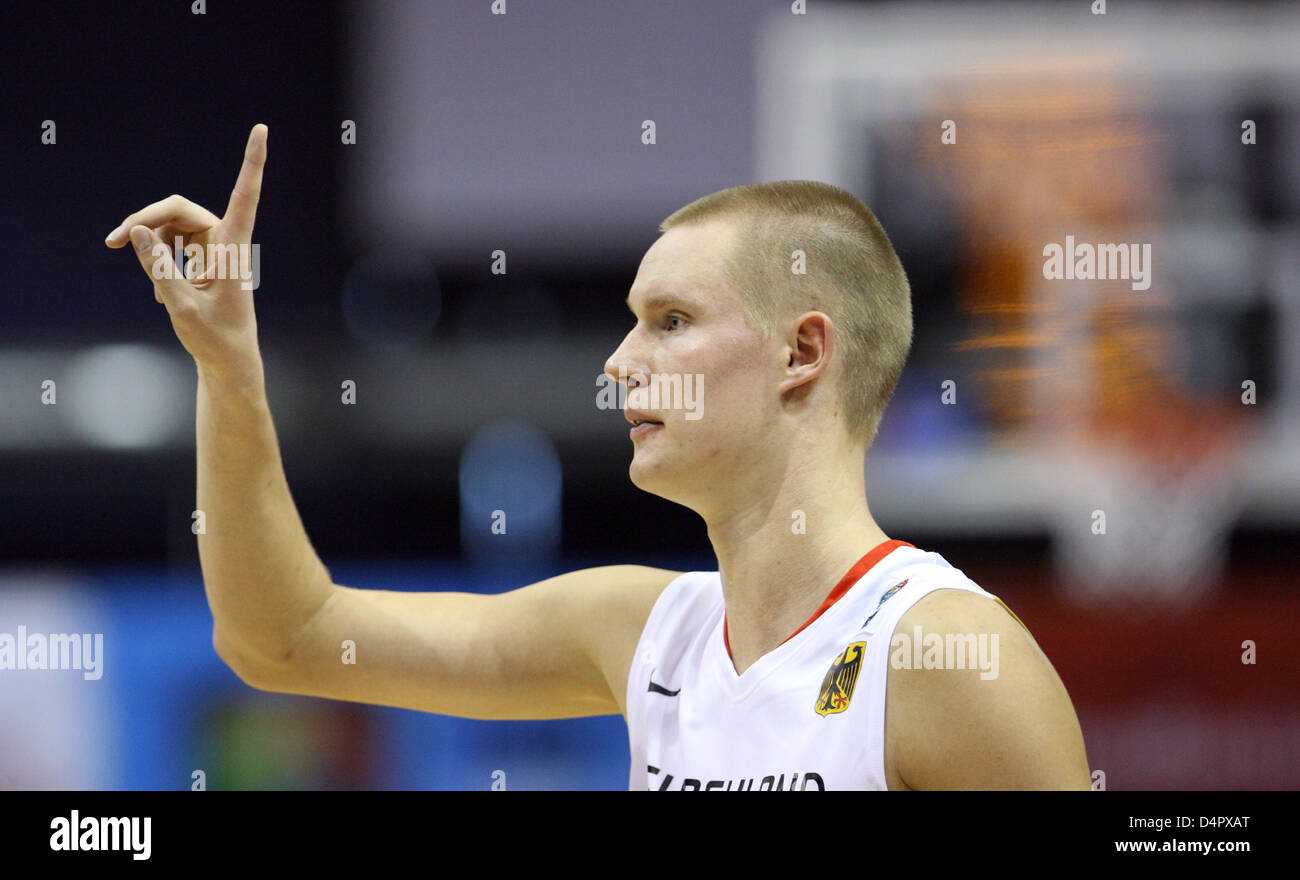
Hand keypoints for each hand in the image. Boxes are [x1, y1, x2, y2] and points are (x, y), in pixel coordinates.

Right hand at [106, 124, 267, 374]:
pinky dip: (158, 260)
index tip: (262, 129)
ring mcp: (216, 248)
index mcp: (234, 247)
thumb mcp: (181, 306)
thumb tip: (136, 229)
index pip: (245, 196)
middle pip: (179, 209)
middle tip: (111, 240)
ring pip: (172, 225)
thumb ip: (157, 268)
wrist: (228, 361)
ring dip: (148, 241)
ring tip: (139, 274)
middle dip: (145, 219)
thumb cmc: (214, 338)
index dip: (252, 162)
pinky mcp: (206, 258)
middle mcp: (227, 241)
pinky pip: (172, 243)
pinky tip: (161, 294)